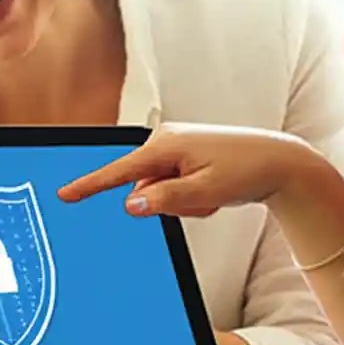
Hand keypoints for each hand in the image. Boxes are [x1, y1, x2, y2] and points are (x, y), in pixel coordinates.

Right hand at [57, 122, 318, 216]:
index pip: (119, 172)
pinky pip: (173, 188)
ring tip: (214, 193)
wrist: (279, 162)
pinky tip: (214, 190)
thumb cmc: (245, 172)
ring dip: (185, 202)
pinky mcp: (184, 158)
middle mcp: (165, 140)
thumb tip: (129, 204)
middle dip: (173, 203)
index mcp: (166, 144)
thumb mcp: (205, 193)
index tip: (64, 195)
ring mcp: (175, 149)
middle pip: (145, 188)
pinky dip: (191, 197)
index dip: (90, 185)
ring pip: (160, 192)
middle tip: (208, 199)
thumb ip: (164, 200)